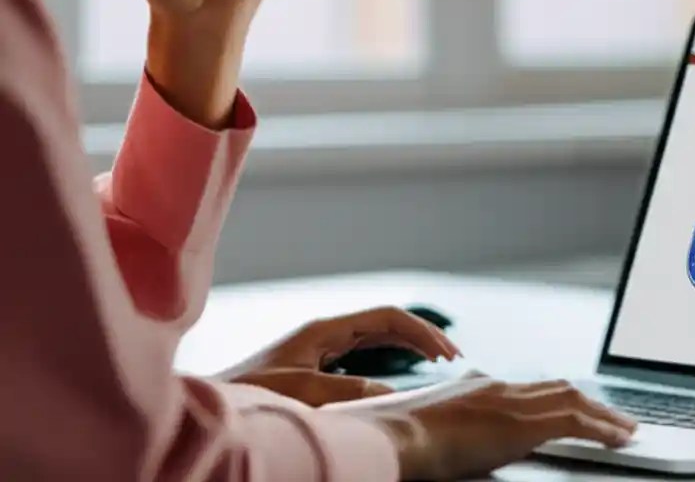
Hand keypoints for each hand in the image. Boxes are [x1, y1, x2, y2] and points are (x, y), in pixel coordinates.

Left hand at [221, 307, 460, 406]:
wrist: (212, 405)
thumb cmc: (250, 396)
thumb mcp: (303, 393)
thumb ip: (348, 390)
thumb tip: (393, 393)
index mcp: (325, 329)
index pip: (387, 317)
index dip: (421, 332)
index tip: (446, 355)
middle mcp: (326, 332)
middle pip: (387, 323)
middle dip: (423, 336)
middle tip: (453, 358)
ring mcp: (321, 346)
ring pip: (378, 336)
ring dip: (410, 345)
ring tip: (438, 361)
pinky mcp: (317, 362)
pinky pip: (365, 351)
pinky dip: (391, 355)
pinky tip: (404, 369)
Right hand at [342, 376, 636, 480]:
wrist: (390, 438)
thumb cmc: (395, 442)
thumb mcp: (424, 431)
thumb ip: (445, 431)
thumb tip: (448, 446)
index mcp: (475, 387)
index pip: (526, 389)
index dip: (553, 398)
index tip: (570, 407)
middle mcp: (497, 387)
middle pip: (556, 389)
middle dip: (587, 402)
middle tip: (612, 416)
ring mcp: (511, 402)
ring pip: (573, 400)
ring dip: (604, 414)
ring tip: (625, 428)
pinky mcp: (522, 424)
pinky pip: (576, 422)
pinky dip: (602, 428)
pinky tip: (618, 439)